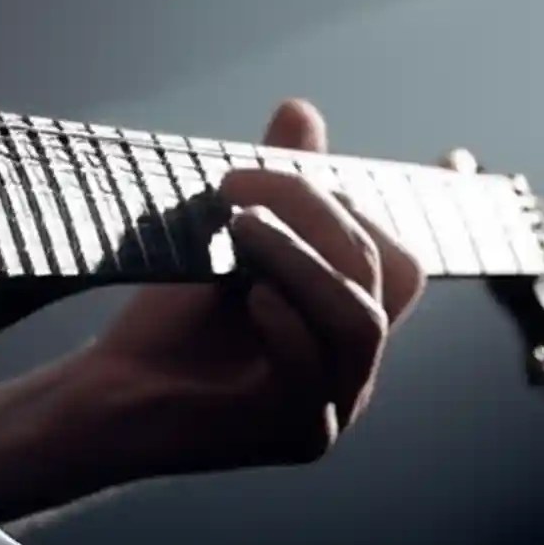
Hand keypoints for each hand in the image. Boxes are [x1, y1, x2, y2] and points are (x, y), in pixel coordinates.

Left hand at [90, 99, 426, 470]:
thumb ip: (270, 189)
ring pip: (360, 319)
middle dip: (320, 211)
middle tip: (240, 180)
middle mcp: (354, 362)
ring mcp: (333, 404)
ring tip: (241, 224)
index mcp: (345, 316)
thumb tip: (301, 110)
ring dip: (302, 257)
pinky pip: (315, 373)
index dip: (413, 205)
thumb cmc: (166, 326)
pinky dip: (287, 323)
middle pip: (387, 271)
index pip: (403, 257)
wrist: (107, 398)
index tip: (436, 157)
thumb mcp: (221, 247)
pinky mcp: (294, 434)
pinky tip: (250, 295)